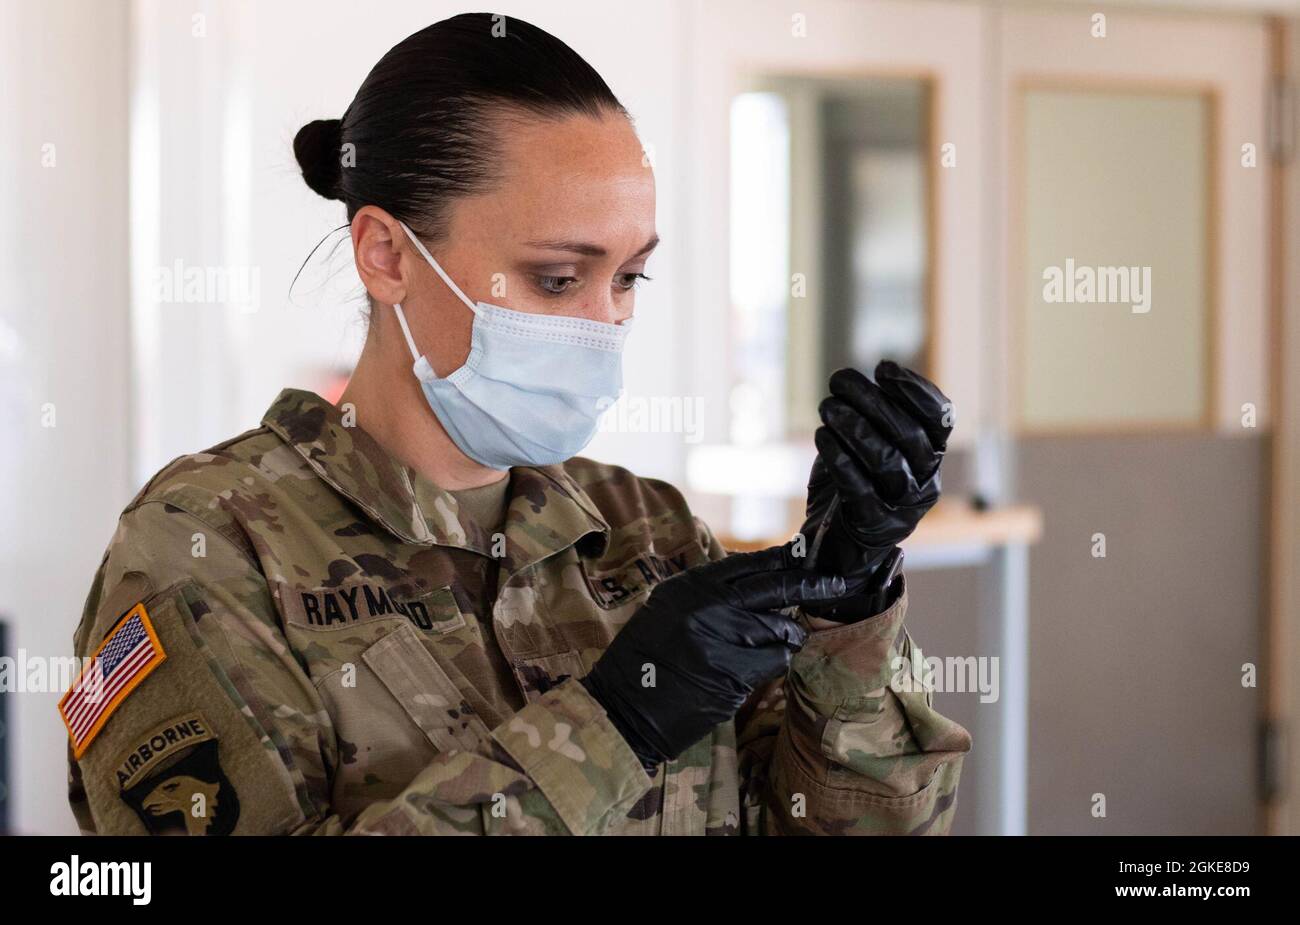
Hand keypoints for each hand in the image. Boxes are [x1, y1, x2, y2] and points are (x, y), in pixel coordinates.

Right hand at [580, 546, 846, 769]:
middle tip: (836, 583)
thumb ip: (711, 594)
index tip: (807, 555)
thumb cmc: (648, 662)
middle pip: (772, 587)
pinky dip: (776, 663)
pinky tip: (761, 668)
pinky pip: (774, 661)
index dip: (782, 559)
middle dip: (810, 584)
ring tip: (781, 642)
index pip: (746, 564)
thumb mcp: (670, 611)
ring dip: (787, 637)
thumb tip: (765, 578)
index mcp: (687, 586)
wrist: (623, 708)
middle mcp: (703, 605)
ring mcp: (717, 638)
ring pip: (778, 628)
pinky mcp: (729, 672)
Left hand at [799, 361, 951, 594]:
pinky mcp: (875, 527)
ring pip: (887, 460)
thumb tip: (874, 375)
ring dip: (854, 426)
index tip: (883, 368)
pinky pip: (859, 488)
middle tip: (839, 380)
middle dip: (873, 401)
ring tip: (827, 406)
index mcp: (932, 457)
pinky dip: (840, 458)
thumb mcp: (873, 446)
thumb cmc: (856, 485)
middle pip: (909, 435)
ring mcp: (903, 508)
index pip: (939, 418)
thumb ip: (879, 416)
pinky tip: (822, 437)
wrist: (840, 548)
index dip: (915, 390)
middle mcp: (926, 482)